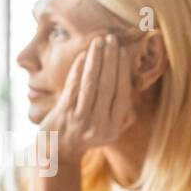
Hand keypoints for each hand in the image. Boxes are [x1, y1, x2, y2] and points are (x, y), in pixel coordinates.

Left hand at [36, 34, 135, 190]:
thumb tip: (131, 86)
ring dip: (96, 60)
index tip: (123, 52)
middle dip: (110, 60)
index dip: (122, 71)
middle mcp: (99, 124)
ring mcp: (80, 119)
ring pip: (91, 85)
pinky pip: (74, 87)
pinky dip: (79, 69)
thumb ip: (123, 113)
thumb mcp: (110, 130)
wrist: (58, 151)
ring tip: (99, 42)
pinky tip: (84, 55)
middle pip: (107, 86)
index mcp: (114, 127)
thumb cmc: (87, 134)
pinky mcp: (64, 113)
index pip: (121, 94)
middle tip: (112, 40)